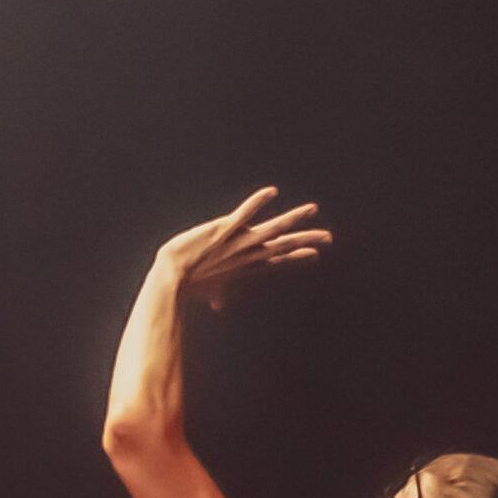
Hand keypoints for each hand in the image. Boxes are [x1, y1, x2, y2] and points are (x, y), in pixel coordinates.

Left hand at [153, 187, 331, 310]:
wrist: (170, 278)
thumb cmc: (188, 283)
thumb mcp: (209, 289)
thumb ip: (217, 295)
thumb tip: (217, 306)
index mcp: (244, 264)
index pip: (275, 259)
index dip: (294, 256)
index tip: (313, 254)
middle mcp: (245, 253)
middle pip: (281, 245)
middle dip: (305, 240)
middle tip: (328, 237)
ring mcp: (236, 242)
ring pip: (271, 229)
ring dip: (292, 218)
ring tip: (310, 209)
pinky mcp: (223, 230)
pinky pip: (244, 214)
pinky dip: (257, 202)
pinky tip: (271, 191)